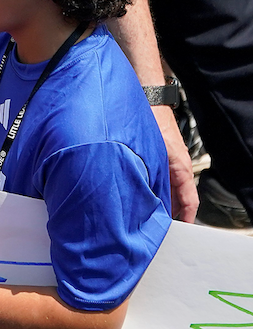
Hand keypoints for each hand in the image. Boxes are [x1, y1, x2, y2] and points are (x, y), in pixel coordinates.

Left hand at [151, 105, 197, 222]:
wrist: (148, 99)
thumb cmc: (152, 119)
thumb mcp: (152, 152)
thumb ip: (149, 174)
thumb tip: (144, 196)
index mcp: (181, 167)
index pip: (189, 200)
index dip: (185, 217)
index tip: (179, 230)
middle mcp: (176, 166)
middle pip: (177, 197)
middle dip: (168, 212)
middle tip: (156, 227)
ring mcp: (167, 161)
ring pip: (165, 187)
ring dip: (158, 200)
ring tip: (144, 215)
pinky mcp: (157, 156)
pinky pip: (157, 178)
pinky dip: (150, 187)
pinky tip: (138, 194)